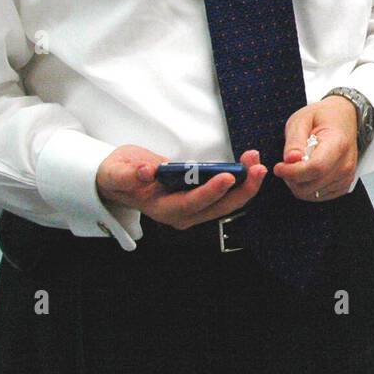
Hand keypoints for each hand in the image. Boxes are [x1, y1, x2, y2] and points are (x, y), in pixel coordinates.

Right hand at [96, 145, 265, 229]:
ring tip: (255, 159)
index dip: (210, 192)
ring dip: (245, 183)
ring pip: (226, 201)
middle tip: (256, 168)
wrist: (120, 179)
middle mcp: (182, 214)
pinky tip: (249, 162)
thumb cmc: (119, 176)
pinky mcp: (201, 197)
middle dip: (241, 189)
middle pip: (217, 207)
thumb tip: (146, 173)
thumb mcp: (117, 172)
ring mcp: (194, 208)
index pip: (191, 204)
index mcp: (162, 210)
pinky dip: (240, 179)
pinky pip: (225, 193)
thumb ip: (128, 175)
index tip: (228, 176)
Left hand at [270, 96, 357, 201]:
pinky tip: (307, 172)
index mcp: (338, 144)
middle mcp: (345, 163)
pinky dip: (307, 187)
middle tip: (286, 164)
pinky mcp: (343, 186)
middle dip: (291, 178)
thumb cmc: (323, 117)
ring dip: (298, 183)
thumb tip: (290, 160)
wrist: (343, 118)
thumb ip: (295, 140)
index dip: (293, 172)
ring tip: (298, 165)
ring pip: (312, 194)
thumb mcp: (302, 119)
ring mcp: (346, 177)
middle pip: (312, 185)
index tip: (279, 167)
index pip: (316, 168)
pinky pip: (318, 196)